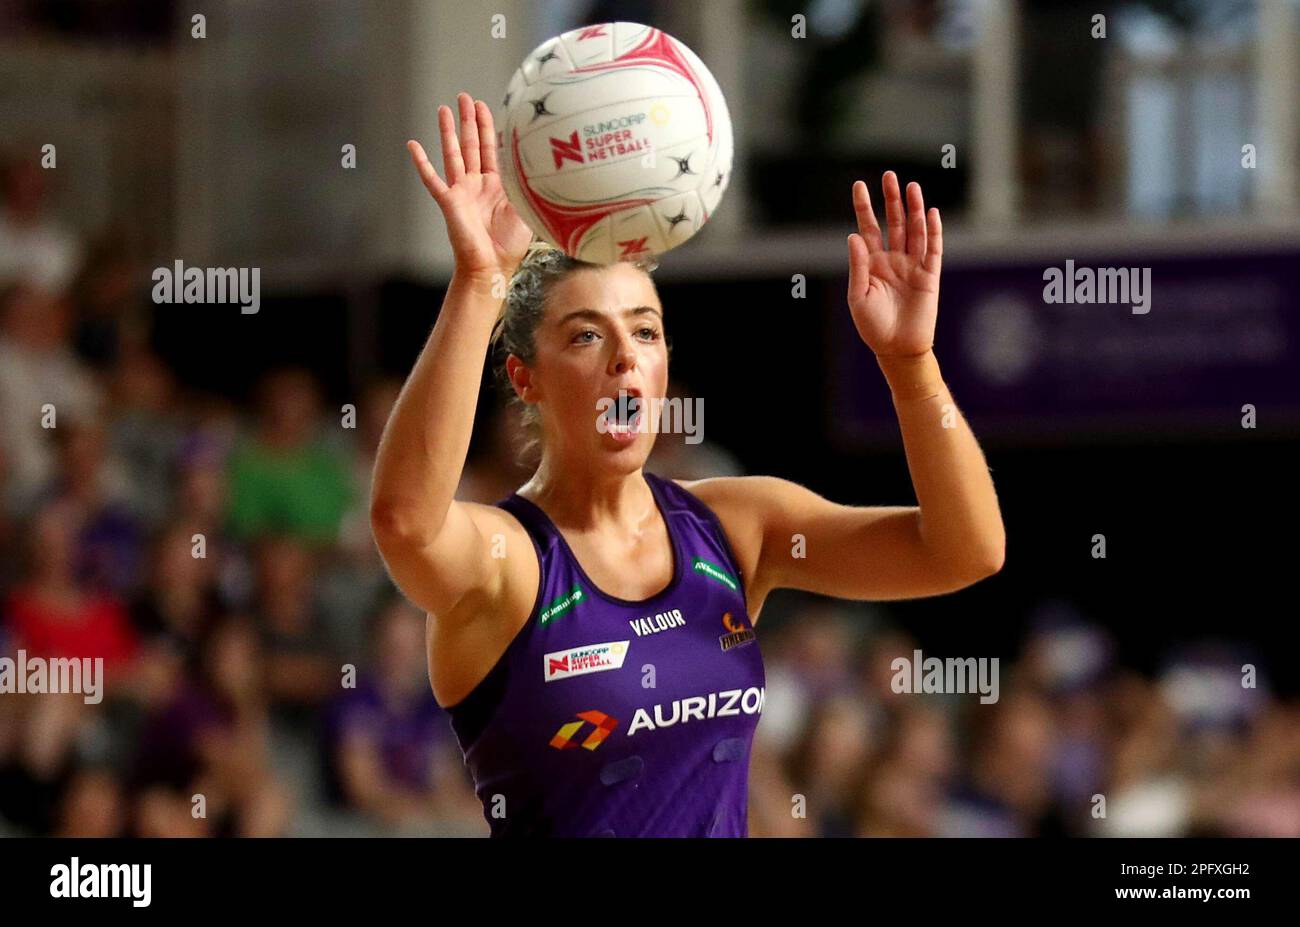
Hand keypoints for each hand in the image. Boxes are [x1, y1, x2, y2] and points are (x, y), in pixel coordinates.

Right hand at [408, 92, 533, 281]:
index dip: (488, 127)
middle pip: (471, 145)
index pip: (491, 149)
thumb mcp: (527, 210)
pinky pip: (432, 179)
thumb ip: (528, 187)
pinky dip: (422, 162)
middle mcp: (477, 185)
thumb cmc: (511, 246)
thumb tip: (540, 165)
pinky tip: (412, 145)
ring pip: (453, 154)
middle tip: (464, 96)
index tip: (484, 105)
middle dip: (469, 120)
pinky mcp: (448, 201)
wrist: (492, 268)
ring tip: (444, 109)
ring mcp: (461, 192)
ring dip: (448, 132)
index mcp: (497, 186)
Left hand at [846, 172, 941, 356]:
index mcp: (873, 263)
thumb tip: (854, 236)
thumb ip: (858, 265)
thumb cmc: (873, 326)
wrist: (897, 349)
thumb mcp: (858, 295)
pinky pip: (932, 249)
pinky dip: (932, 231)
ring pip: (914, 230)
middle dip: (891, 199)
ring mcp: (912, 266)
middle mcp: (893, 259)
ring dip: (913, 209)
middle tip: (889, 175)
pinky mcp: (930, 276)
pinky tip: (930, 213)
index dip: (864, 207)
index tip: (859, 185)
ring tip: (911, 186)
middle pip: (894, 222)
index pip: (868, 227)